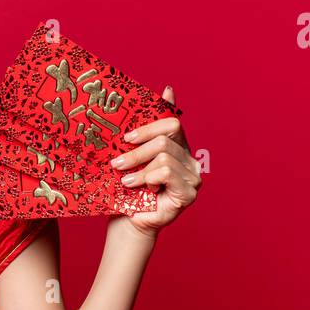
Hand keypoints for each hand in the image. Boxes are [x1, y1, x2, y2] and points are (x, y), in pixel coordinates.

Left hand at [107, 85, 201, 239]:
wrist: (128, 220)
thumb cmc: (130, 189)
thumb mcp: (134, 156)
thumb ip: (146, 128)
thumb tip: (169, 89)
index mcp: (179, 147)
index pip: (172, 123)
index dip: (150, 125)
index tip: (127, 137)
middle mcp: (190, 160)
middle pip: (166, 139)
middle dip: (137, 150)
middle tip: (117, 162)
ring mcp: (193, 177)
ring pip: (164, 156)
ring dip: (139, 167)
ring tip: (124, 179)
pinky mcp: (188, 193)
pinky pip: (167, 173)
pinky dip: (148, 178)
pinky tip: (137, 187)